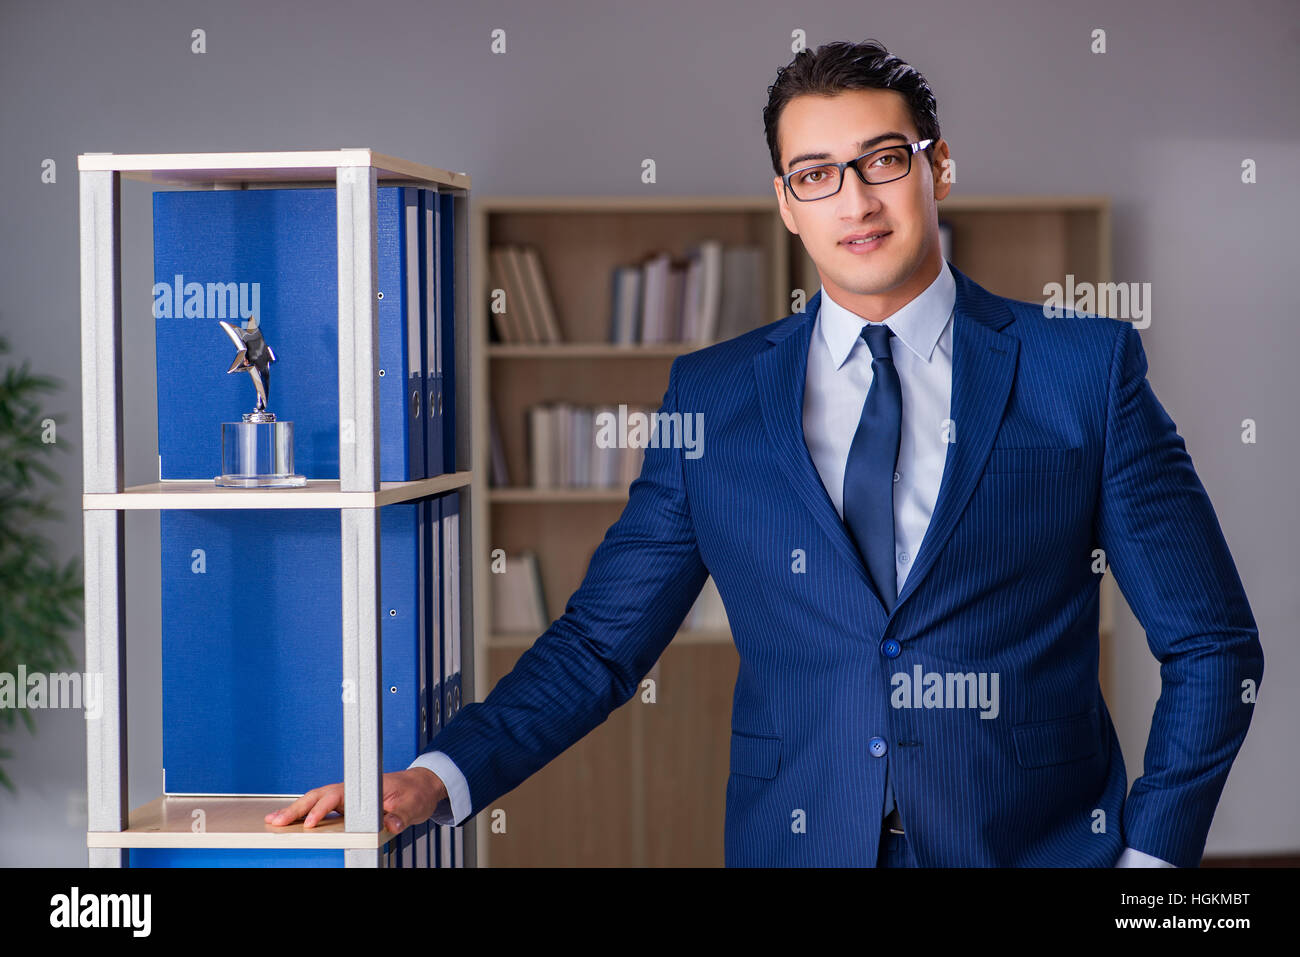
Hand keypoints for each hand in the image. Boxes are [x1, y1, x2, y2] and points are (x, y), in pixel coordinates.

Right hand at [264, 768, 447, 833]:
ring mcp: (349, 798)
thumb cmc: (416, 791)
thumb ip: (402, 815)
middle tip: (276, 820)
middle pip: (319, 797)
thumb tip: (390, 824)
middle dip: (297, 808)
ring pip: (317, 801)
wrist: (422, 785)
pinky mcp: (348, 806)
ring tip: (275, 821)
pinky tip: (293, 822)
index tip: (312, 823)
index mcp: (366, 786)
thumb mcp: (414, 805)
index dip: (323, 808)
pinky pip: (323, 809)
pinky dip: (306, 814)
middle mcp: (354, 790)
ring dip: (296, 811)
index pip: (338, 796)